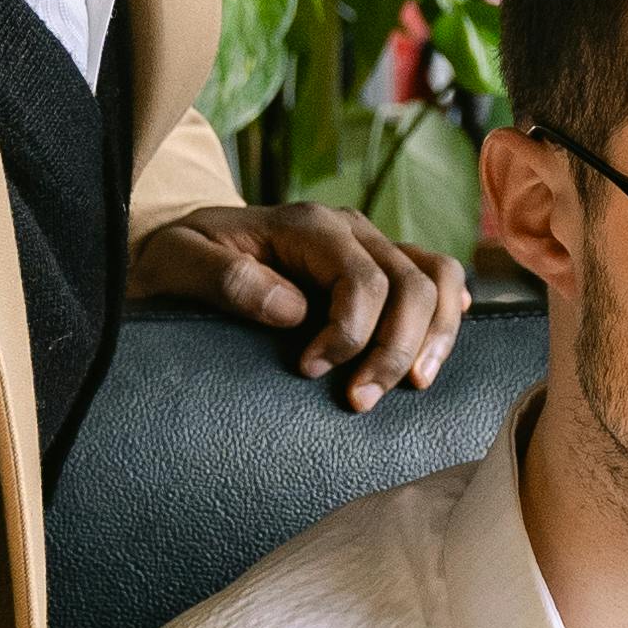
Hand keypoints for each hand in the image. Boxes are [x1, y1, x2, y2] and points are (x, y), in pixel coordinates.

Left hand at [130, 201, 467, 408]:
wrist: (187, 247)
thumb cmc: (182, 257)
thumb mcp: (180, 262)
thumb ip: (228, 279)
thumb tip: (290, 309)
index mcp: (308, 226)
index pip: (363, 279)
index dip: (350, 334)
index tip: (309, 371)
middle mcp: (349, 228)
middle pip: (412, 284)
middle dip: (395, 349)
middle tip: (359, 401)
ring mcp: (370, 244)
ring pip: (437, 279)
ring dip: (432, 338)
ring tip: (410, 386)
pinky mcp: (378, 265)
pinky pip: (436, 278)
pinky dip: (447, 313)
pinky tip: (434, 350)